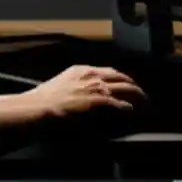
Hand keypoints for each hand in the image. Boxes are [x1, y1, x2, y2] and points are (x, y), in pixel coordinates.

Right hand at [0, 65, 144, 127]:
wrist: (38, 107)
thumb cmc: (42, 100)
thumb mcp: (58, 85)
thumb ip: (72, 86)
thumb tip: (78, 95)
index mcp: (80, 70)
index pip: (108, 71)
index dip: (120, 78)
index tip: (125, 84)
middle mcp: (91, 75)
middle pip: (121, 77)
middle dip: (133, 85)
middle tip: (140, 94)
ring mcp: (97, 88)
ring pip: (126, 88)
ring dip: (137, 95)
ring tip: (144, 102)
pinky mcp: (100, 101)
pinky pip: (121, 103)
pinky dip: (128, 107)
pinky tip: (131, 111)